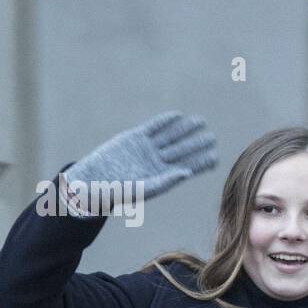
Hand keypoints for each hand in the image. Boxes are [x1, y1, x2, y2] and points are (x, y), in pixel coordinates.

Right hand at [62, 112, 217, 213]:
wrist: (92, 181)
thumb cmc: (116, 192)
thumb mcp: (143, 189)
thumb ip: (165, 181)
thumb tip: (187, 173)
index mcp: (161, 176)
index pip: (186, 167)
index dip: (201, 162)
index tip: (215, 156)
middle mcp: (156, 161)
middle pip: (181, 150)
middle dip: (196, 143)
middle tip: (212, 137)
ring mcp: (146, 148)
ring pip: (170, 136)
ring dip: (184, 129)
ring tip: (200, 121)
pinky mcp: (134, 138)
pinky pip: (153, 127)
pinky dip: (164, 121)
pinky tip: (177, 116)